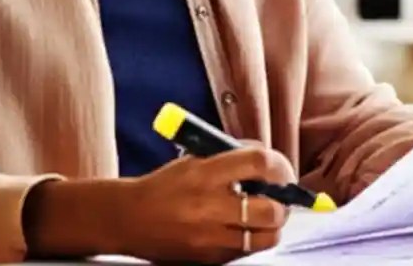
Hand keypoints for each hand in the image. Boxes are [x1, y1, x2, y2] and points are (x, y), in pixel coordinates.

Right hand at [119, 147, 295, 263]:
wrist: (130, 218)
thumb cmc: (165, 185)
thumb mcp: (195, 160)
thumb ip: (232, 157)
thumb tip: (268, 158)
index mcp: (205, 173)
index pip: (258, 163)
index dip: (280, 166)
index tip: (282, 170)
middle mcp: (210, 206)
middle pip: (270, 209)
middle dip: (281, 202)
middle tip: (278, 197)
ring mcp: (210, 237)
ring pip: (265, 237)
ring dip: (272, 226)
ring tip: (264, 216)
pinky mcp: (209, 258)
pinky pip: (246, 252)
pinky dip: (252, 240)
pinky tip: (243, 229)